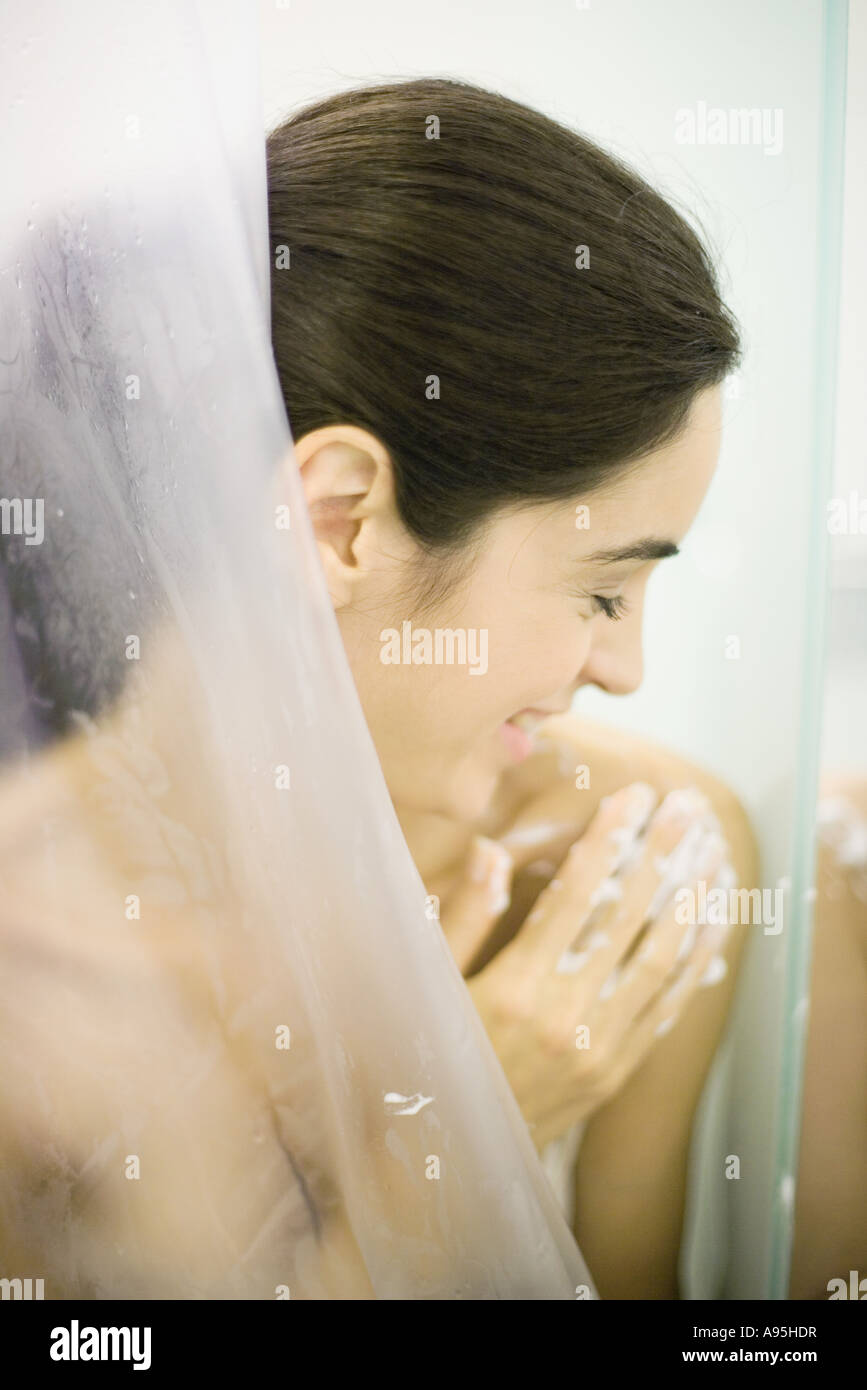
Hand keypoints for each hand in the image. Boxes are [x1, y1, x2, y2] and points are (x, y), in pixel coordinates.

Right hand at [440, 782, 733, 1151]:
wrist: (454, 1157)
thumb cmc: (432, 1060)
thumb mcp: (432, 987)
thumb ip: (465, 919)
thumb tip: (492, 852)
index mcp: (517, 987)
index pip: (575, 895)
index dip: (608, 841)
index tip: (633, 797)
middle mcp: (567, 1015)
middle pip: (629, 918)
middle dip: (663, 856)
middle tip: (689, 808)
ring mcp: (600, 1047)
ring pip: (663, 960)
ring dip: (693, 902)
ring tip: (714, 855)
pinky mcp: (618, 1071)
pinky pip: (668, 1007)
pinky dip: (696, 962)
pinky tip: (713, 925)